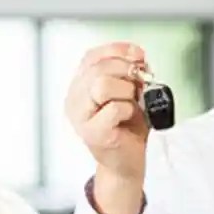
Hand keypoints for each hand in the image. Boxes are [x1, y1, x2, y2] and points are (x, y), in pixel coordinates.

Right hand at [65, 41, 150, 189]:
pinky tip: (129, 118)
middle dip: (126, 71)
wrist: (127, 163)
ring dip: (126, 90)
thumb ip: (129, 73)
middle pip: (98, 69)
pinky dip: (129, 109)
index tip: (138, 55)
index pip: (92, 56)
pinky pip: (115, 108)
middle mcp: (74, 100)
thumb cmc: (127, 127)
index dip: (117, 50)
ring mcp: (81, 118)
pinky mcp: (94, 134)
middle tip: (138, 85)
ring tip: (133, 102)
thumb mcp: (128, 93)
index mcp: (79, 87)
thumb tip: (138, 56)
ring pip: (102, 85)